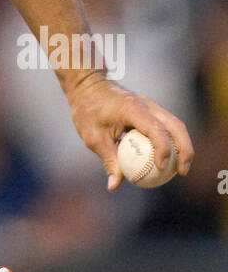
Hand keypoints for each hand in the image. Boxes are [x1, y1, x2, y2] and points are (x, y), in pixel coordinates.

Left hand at [65, 74, 193, 189]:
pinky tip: (169, 161)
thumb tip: (114, 186)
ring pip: (176, 125)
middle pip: (176, 126)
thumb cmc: (88, 110)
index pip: (155, 129)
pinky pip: (168, 127)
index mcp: (133, 109)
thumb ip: (108, 160)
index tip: (161, 168)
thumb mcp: (93, 137)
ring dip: (183, 146)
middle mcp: (148, 105)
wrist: (88, 85)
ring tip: (180, 170)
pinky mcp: (151, 111)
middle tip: (181, 172)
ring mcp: (152, 106)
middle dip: (184, 150)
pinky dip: (173, 142)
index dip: (162, 149)